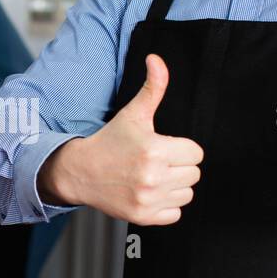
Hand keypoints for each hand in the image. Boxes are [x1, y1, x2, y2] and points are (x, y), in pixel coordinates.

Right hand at [38, 54, 203, 224]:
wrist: (80, 172)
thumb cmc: (110, 141)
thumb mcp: (133, 114)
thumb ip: (153, 88)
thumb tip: (157, 60)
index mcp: (155, 150)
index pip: (196, 153)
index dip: (181, 148)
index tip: (163, 146)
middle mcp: (152, 177)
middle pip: (194, 173)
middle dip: (179, 166)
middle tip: (157, 161)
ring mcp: (148, 200)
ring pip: (187, 193)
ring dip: (174, 186)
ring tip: (153, 176)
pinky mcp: (144, 217)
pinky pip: (175, 213)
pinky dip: (166, 205)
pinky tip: (149, 193)